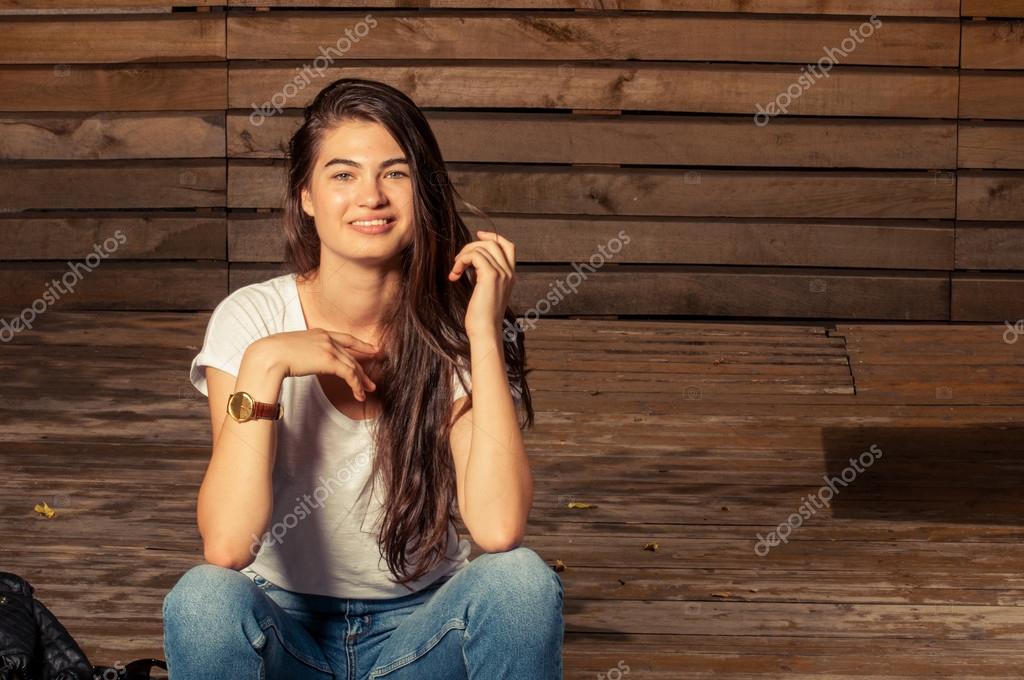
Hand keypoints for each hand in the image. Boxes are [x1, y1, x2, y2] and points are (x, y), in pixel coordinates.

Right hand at [256, 329, 380, 400]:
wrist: (268, 355)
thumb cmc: (272, 354)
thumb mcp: (292, 347)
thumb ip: (304, 351)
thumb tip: (302, 360)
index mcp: (318, 332)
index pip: (346, 338)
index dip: (361, 344)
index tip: (373, 349)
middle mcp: (327, 337)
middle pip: (352, 355)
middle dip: (364, 369)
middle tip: (371, 381)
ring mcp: (329, 348)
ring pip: (353, 366)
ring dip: (361, 381)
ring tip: (367, 392)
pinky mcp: (330, 360)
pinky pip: (349, 374)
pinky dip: (356, 385)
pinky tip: (358, 394)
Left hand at [448, 230, 515, 338]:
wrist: (485, 331)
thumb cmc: (482, 317)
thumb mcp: (486, 292)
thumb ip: (484, 276)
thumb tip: (472, 262)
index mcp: (510, 276)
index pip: (507, 246)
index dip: (492, 236)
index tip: (477, 235)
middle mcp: (509, 272)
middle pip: (493, 242)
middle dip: (472, 246)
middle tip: (458, 260)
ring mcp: (502, 273)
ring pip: (482, 248)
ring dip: (463, 255)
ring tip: (455, 271)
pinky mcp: (490, 276)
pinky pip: (474, 256)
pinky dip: (461, 261)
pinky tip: (455, 274)